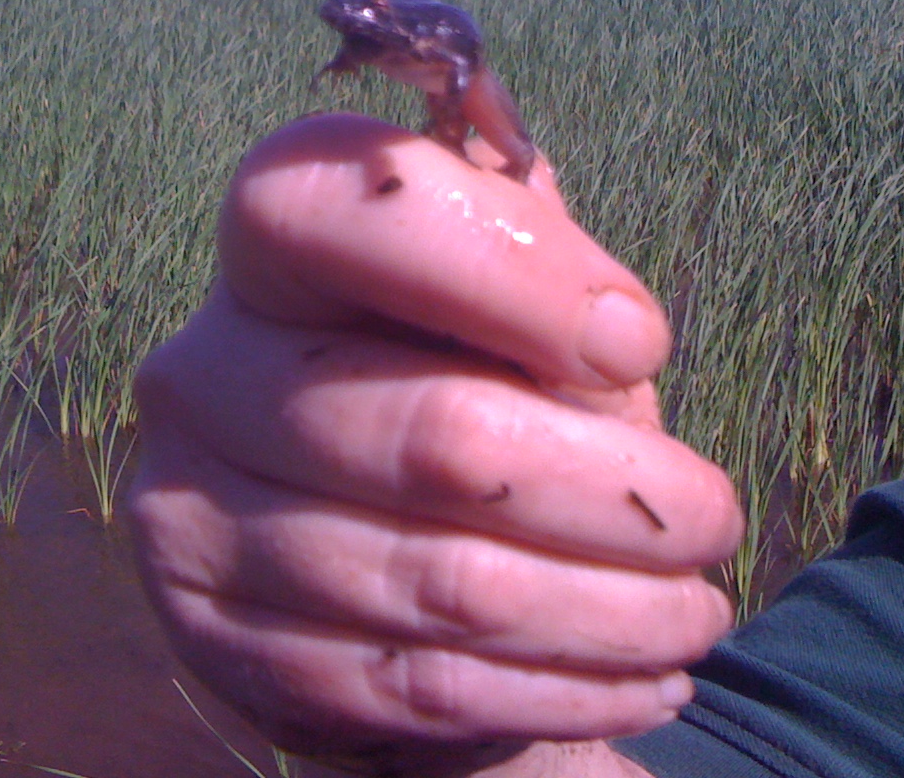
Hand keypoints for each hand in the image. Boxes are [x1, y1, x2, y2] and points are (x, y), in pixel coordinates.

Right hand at [127, 114, 742, 776]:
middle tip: (713, 516)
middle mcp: (201, 371)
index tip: (639, 340)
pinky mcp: (213, 638)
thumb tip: (610, 324)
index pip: (350, 214)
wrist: (362, 541)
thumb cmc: (464, 382)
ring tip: (696, 611)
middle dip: (614, 491)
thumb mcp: (508, 307)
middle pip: (430, 433)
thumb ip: (545, 278)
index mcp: (272, 245)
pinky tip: (638, 677)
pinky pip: (412, 686)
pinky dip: (554, 690)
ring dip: (608, 611)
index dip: (508, 270)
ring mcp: (190, 513)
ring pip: (438, 583)